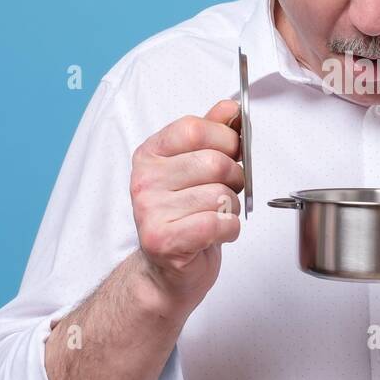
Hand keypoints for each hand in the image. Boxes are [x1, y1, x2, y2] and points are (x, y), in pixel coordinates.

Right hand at [130, 98, 244, 312]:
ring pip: (221, 195)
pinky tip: (215, 233)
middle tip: (226, 191)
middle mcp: (144, 180)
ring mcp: (150, 210)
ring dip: (231, 209)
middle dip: (235, 178)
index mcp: (151, 154)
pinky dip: (230, 230)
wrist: (167, 271)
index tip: (230, 152)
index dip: (225, 139)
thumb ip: (212, 132)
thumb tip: (229, 108)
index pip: (194, 128)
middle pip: (215, 162)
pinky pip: (219, 223)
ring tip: (215, 215)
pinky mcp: (163, 240)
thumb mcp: (195, 167)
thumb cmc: (185, 216)